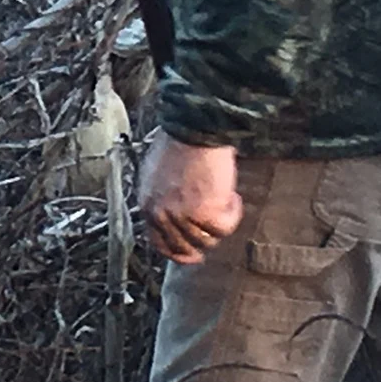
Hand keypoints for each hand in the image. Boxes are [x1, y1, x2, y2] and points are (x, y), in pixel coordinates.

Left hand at [137, 131, 242, 263]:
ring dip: (220, 221)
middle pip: (185, 248)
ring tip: (225, 198)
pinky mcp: (205, 212)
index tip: (193, 253)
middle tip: (216, 227)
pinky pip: (225, 228)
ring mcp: (182, 216)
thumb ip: (163, 200)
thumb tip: (177, 220)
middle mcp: (161, 215)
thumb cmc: (180, 144)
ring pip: (208, 240)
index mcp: (147, 205)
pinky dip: (233, 214)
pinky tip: (233, 196)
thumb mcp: (158, 175)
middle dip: (203, 241)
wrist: (195, 129)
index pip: (159, 244)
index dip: (178, 252)